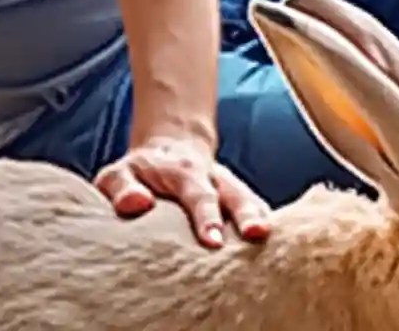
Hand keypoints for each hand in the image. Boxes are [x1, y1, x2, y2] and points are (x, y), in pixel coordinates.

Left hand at [94, 135, 271, 247]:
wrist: (169, 150)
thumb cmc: (139, 173)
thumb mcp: (118, 174)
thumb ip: (121, 188)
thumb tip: (136, 204)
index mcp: (185, 172)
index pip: (198, 194)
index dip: (206, 216)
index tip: (213, 240)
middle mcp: (214, 178)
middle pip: (236, 195)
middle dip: (246, 215)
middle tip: (254, 236)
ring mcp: (230, 189)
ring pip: (252, 202)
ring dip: (262, 219)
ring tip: (271, 240)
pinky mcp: (241, 201)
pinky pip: (260, 210)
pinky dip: (273, 226)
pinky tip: (280, 249)